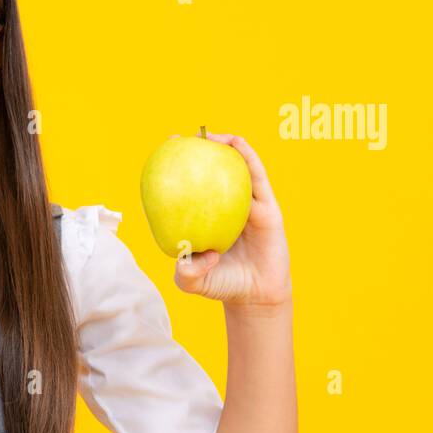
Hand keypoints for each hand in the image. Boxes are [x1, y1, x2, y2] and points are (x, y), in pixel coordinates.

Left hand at [170, 132, 292, 308]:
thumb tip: (191, 253)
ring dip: (226, 147)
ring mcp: (248, 206)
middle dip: (199, 150)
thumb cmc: (220, 285)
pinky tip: (237, 145)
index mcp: (206, 218)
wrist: (254, 297)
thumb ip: (186, 269)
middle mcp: (226, 208)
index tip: (163, 151)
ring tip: (212, 135)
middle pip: (213, 172)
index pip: (189, 187)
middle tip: (185, 138)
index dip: (177, 167)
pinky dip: (248, 158)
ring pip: (237, 169)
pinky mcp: (268, 209)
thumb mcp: (192, 279)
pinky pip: (258, 178)